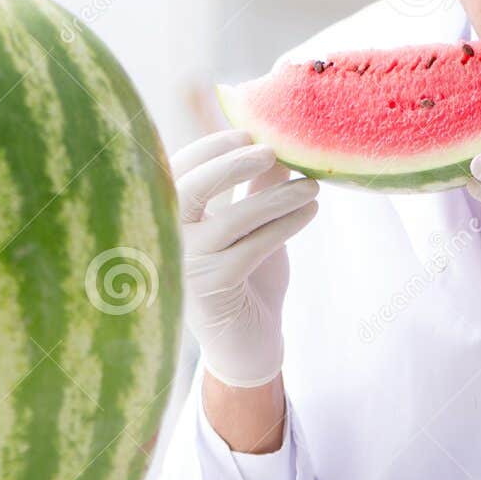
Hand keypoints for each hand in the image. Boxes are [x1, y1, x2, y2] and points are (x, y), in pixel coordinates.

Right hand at [171, 130, 319, 387]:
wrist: (246, 346)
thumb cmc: (246, 279)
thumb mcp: (250, 226)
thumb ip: (256, 187)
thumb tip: (277, 140)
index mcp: (167, 218)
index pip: (176, 170)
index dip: (210, 148)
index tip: (248, 133)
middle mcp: (167, 240)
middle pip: (189, 188)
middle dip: (230, 164)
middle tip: (271, 150)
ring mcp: (186, 266)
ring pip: (232, 219)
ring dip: (277, 197)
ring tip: (313, 185)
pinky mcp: (212, 290)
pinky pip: (252, 248)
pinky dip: (285, 225)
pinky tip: (310, 211)